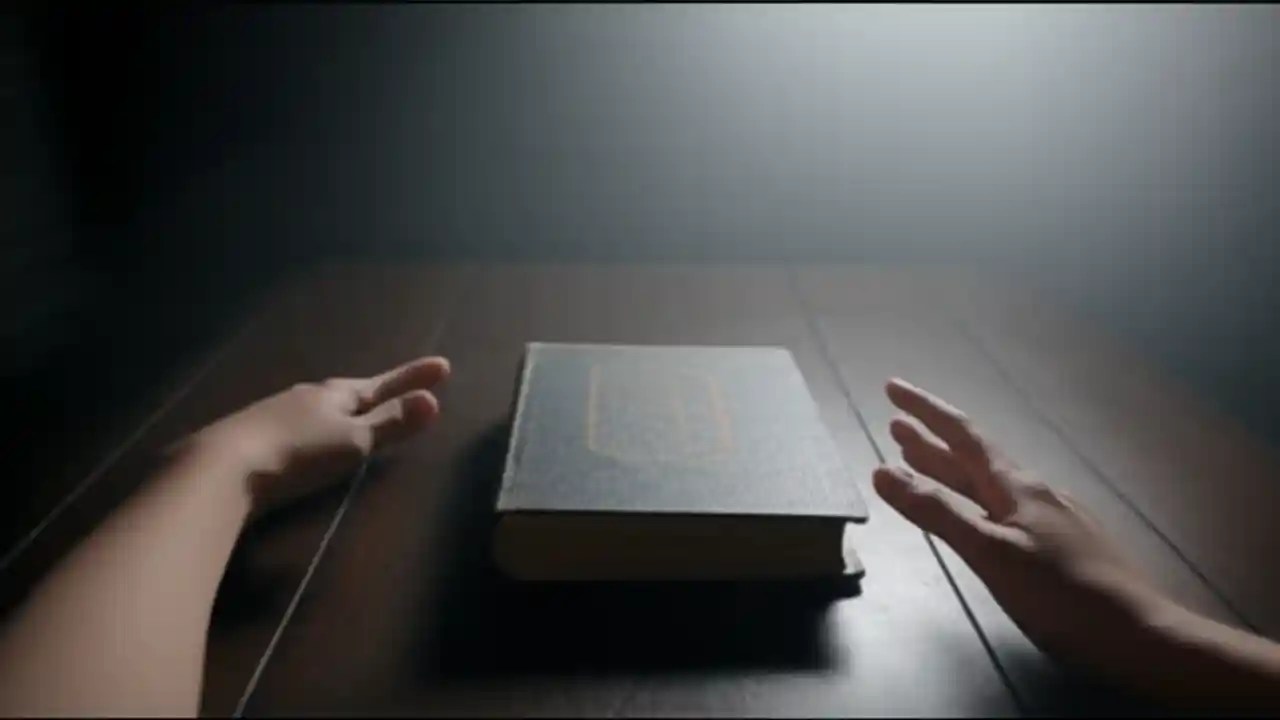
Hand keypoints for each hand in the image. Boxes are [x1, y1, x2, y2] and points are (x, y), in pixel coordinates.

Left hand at [183, 356, 450, 514]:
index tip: (443, 365)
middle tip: (399, 386)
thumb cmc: (298, 453)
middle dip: (376, 390)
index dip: (412, 378)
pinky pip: (295, 423)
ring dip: (341, 408)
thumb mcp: (352, 442)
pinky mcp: (252, 436)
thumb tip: (433, 400)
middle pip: (350, 391)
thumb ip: (390, 423)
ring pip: (318, 405)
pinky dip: (312, 426)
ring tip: (354, 411)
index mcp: (336, 395)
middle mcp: (307, 396)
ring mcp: (276, 413)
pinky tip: (305, 435)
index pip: (383, 384)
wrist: (222, 466)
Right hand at [873, 378, 1166, 672]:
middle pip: (973, 458)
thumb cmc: (1062, 595)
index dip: (926, 411)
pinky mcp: (1060, 546)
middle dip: (931, 440)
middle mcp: (1033, 493)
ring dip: (950, 469)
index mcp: (1016, 487)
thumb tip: (884, 471)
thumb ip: (937, 512)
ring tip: (918, 459)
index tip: (893, 387)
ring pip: (988, 484)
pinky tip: (977, 510)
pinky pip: (1003, 507)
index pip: (962, 435)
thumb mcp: (990, 553)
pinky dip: (973, 499)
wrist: (1140, 635)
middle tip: (896, 423)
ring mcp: (1050, 519)